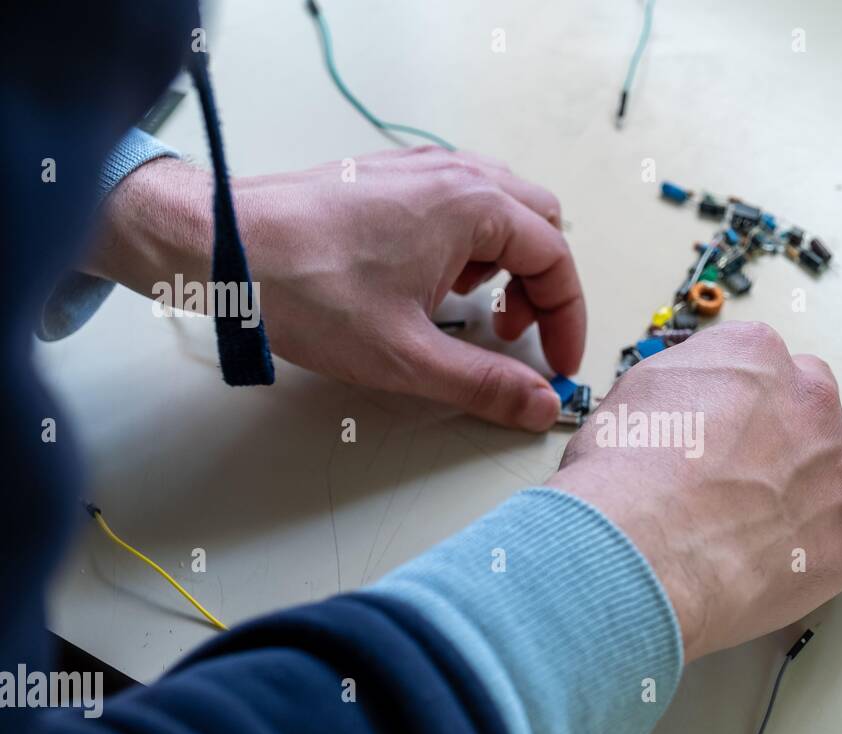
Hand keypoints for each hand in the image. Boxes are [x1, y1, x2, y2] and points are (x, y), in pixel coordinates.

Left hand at [86, 147, 584, 430]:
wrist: (221, 246)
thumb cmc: (304, 287)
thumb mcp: (406, 354)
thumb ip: (484, 383)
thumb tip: (538, 404)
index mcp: (473, 206)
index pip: (556, 260)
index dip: (567, 318)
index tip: (558, 363)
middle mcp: (455, 174)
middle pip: (540, 224)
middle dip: (542, 285)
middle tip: (518, 336)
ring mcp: (421, 168)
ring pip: (503, 207)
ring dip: (508, 262)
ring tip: (473, 309)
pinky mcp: (390, 177)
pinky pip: (460, 199)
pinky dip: (471, 242)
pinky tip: (432, 280)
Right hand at [546, 322, 841, 662]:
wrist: (637, 550)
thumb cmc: (619, 479)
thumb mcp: (630, 400)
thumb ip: (676, 392)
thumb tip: (680, 407)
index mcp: (754, 357)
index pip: (765, 362)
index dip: (740, 401)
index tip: (722, 428)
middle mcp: (808, 401)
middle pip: (820, 396)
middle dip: (796, 423)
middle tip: (760, 464)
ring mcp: (839, 469)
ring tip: (824, 492)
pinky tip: (830, 550)